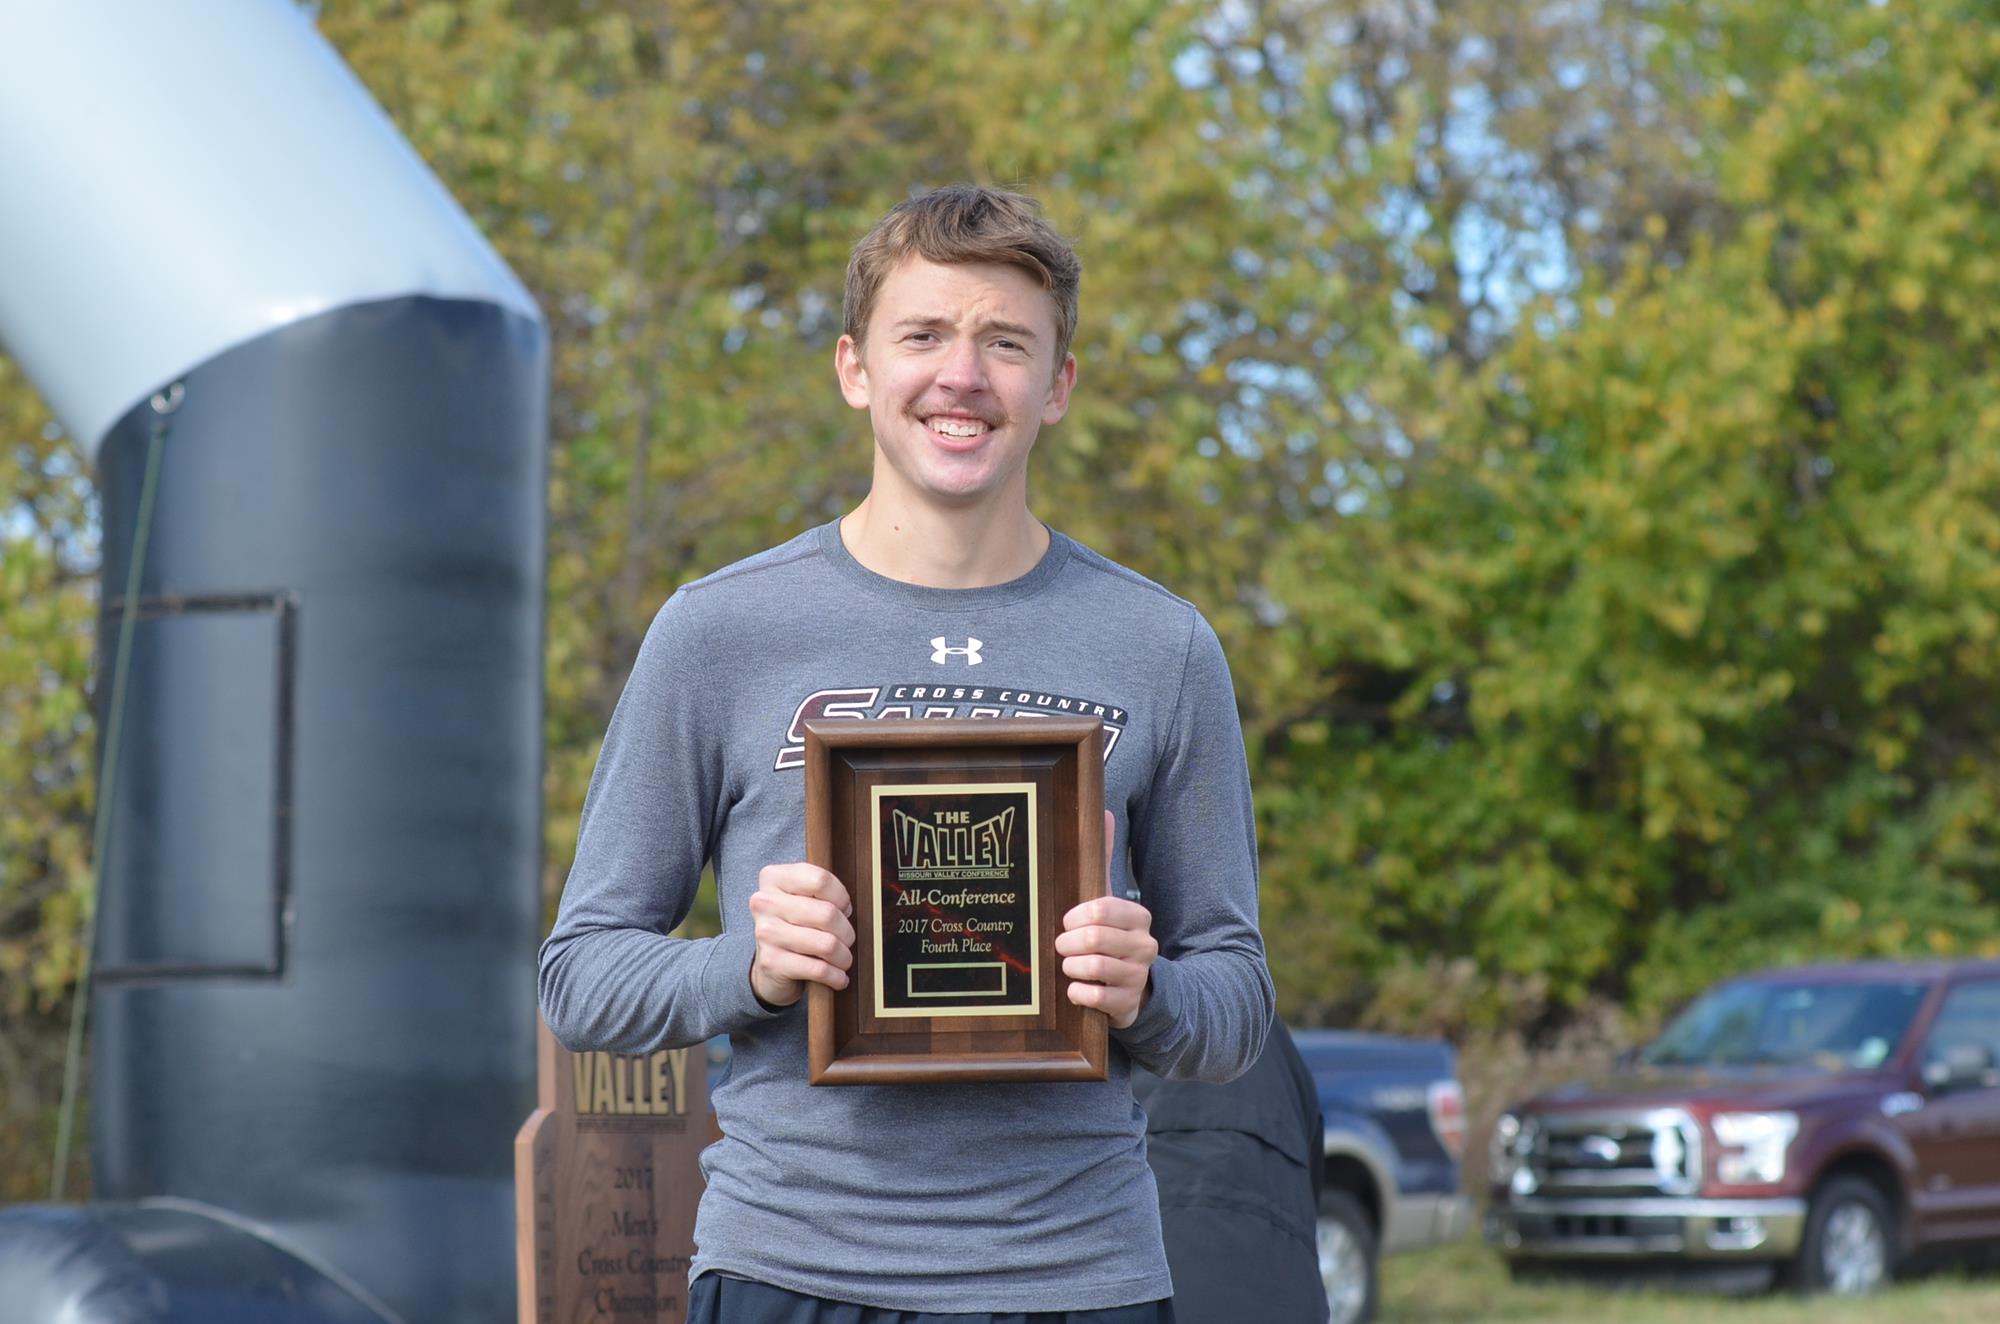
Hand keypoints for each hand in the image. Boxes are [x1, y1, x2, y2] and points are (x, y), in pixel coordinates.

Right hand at [747, 862, 854, 1008]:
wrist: (770, 965)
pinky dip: (836, 976)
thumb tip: (845, 908)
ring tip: (843, 959)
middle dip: (847, 931)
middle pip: (827, 913)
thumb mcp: (803, 898)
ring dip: (843, 956)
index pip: (820, 880)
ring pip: (826, 944)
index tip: (843, 909)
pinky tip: (839, 977)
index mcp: (773, 878)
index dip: (841, 897)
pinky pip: (818, 970)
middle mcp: (764, 903)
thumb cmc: (794, 925)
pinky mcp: (771, 962)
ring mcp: (766, 933)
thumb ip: (823, 891)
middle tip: (846, 939)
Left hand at [1056, 810, 1157, 1029]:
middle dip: (1067, 943)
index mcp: (1138, 917)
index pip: (1102, 908)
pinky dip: (1076, 992)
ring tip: (1069, 966)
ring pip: (1091, 967)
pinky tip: (1077, 988)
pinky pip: (1092, 996)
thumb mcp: (1108, 901)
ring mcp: (1138, 977)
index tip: (1067, 921)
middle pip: (1093, 938)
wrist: (1133, 989)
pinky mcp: (1126, 1005)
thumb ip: (1104, 860)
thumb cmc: (1109, 938)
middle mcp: (1145, 946)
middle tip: (1062, 946)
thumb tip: (1104, 811)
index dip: (1074, 916)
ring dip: (1070, 967)